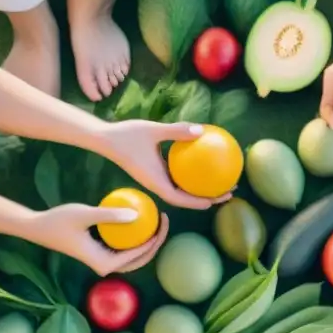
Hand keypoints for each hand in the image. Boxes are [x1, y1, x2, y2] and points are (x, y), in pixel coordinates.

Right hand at [26, 203, 169, 275]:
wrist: (37, 228)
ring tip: (156, 220)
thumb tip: (136, 216)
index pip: (137, 255)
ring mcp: (102, 261)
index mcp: (104, 264)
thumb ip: (109, 215)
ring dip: (146, 240)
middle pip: (139, 259)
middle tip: (163, 221)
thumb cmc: (58, 220)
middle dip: (155, 243)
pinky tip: (140, 218)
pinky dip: (132, 237)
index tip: (162, 221)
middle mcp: (104, 267)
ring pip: (132, 255)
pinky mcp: (99, 253)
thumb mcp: (84, 214)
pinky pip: (122, 247)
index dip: (154, 240)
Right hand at [97, 120, 230, 209]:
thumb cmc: (126, 135)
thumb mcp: (153, 130)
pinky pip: (176, 179)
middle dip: (208, 198)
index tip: (214, 201)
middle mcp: (157, 184)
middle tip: (229, 192)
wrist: (104, 138)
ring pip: (181, 189)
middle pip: (185, 198)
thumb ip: (176, 131)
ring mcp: (155, 179)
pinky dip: (190, 177)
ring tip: (222, 182)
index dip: (197, 202)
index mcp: (155, 181)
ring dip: (201, 189)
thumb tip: (201, 130)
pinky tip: (203, 164)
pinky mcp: (154, 172)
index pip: (179, 198)